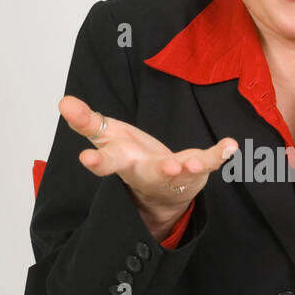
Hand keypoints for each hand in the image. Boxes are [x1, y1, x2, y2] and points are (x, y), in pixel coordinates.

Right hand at [59, 95, 237, 234]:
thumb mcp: (106, 136)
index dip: (97, 161)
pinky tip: (231, 146)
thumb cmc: (130, 158)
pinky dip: (220, 155)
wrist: (158, 192)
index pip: (106, 163)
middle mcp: (147, 172)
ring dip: (188, 169)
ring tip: (193, 165)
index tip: (86, 158)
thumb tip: (63, 101)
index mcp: (122, 163)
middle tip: (166, 168)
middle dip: (158, 171)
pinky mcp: (194, 171)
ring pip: (181, 175)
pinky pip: (209, 163)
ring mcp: (173, 174)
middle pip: (150, 172)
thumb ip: (86, 120)